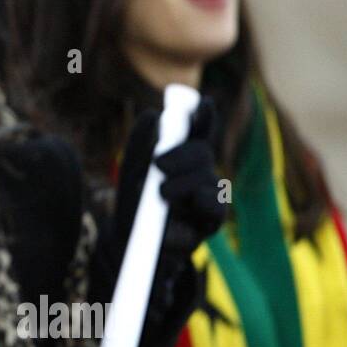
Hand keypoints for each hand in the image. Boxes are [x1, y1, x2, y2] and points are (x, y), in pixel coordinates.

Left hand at [111, 98, 221, 320]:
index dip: (203, 116)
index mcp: (180, 157)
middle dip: (183, 155)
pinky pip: (217, 208)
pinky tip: (195, 202)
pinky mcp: (209, 222)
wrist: (129, 244)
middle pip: (203, 153)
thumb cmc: (132, 202)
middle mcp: (197, 173)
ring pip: (210, 179)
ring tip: (161, 194)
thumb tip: (152, 114)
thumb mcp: (131, 171)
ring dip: (186, 182)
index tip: (203, 102)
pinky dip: (205, 202)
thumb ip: (140, 142)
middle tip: (158, 165)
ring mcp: (206, 196)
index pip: (197, 131)